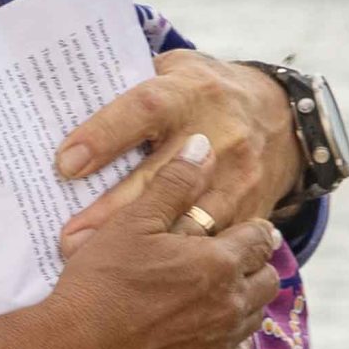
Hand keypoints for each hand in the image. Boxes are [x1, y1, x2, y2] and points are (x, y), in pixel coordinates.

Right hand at [36, 135, 282, 348]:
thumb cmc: (101, 282)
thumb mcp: (132, 222)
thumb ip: (173, 183)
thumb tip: (203, 145)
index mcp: (219, 262)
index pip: (258, 237)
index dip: (249, 229)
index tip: (236, 229)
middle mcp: (231, 303)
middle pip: (267, 278)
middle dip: (253, 266)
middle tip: (226, 260)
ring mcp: (221, 342)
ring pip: (254, 317)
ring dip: (242, 302)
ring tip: (214, 294)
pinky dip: (229, 342)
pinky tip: (207, 334)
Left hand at [54, 51, 301, 255]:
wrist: (281, 115)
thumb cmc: (203, 93)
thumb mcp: (175, 70)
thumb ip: (132, 83)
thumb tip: (72, 100)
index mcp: (190, 94)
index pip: (144, 110)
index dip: (105, 137)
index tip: (68, 164)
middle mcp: (218, 136)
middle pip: (160, 178)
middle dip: (112, 210)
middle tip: (71, 237)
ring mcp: (238, 177)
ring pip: (189, 219)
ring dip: (143, 247)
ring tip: (95, 264)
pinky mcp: (251, 209)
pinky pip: (214, 242)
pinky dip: (178, 262)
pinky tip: (144, 279)